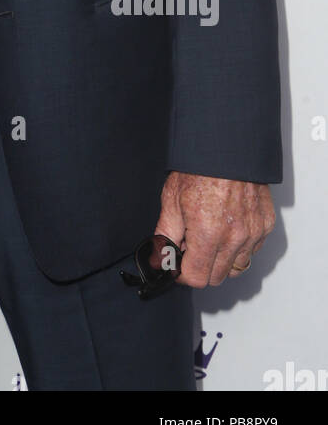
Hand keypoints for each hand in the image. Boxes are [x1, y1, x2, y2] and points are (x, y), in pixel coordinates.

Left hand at [155, 172, 275, 286]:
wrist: (226, 146)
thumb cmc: (199, 168)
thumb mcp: (171, 199)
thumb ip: (165, 234)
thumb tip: (160, 258)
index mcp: (208, 233)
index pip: (196, 278)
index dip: (182, 274)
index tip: (177, 265)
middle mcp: (234, 237)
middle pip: (216, 277)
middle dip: (200, 267)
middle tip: (191, 245)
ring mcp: (253, 232)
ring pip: (236, 267)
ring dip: (221, 259)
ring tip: (209, 235)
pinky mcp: (265, 225)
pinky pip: (252, 250)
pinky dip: (239, 247)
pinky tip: (227, 227)